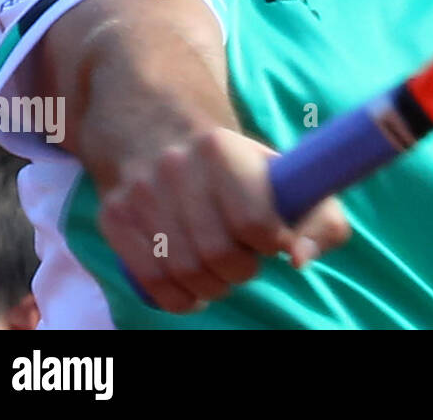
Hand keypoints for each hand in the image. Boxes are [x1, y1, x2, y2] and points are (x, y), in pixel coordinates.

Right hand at [98, 127, 350, 313]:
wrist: (160, 134)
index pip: (254, 221)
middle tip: (247, 262)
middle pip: (217, 254)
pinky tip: (194, 291)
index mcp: (221, 149)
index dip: (272, 243)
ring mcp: (139, 192)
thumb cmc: (237, 168)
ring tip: (223, 274)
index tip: (274, 241)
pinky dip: (178, 298)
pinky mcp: (113, 217)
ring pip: (183, 272)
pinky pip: (149, 280)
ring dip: (212, 287)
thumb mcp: (283, 176)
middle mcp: (174, 167)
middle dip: (241, 271)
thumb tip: (299, 260)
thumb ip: (319, 218)